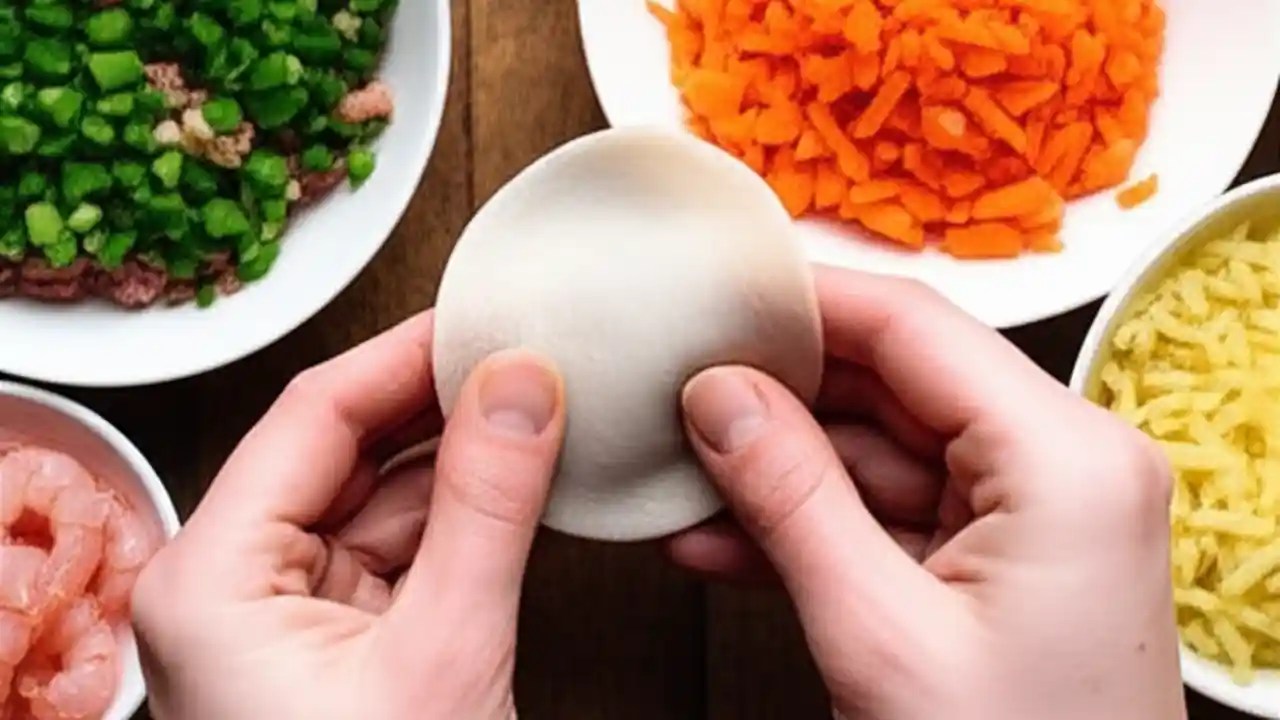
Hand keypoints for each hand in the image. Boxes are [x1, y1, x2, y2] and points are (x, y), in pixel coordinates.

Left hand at [132, 312, 564, 719]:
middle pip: (343, 450)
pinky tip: (513, 487)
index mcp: (208, 581)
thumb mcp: (445, 653)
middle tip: (523, 359)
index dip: (407, 354)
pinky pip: (394, 549)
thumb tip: (520, 385)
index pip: (312, 414)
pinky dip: (458, 522)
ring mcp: (276, 613)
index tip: (481, 317)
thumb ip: (486, 508)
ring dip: (460, 464)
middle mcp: (225, 587)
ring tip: (536, 416)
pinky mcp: (327, 638)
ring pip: (378, 498)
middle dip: (441, 405)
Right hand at [667, 268, 1185, 719]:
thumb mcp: (878, 635)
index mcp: (1066, 459)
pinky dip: (812, 527)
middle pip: (898, 385)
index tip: (722, 290)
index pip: (917, 329)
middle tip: (683, 387)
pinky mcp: (1000, 566)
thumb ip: (793, 500)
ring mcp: (1034, 518)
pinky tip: (721, 537)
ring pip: (882, 455)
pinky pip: (891, 518)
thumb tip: (718, 396)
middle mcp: (1065, 468)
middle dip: (783, 393)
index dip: (808, 301)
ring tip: (683, 472)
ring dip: (782, 469)